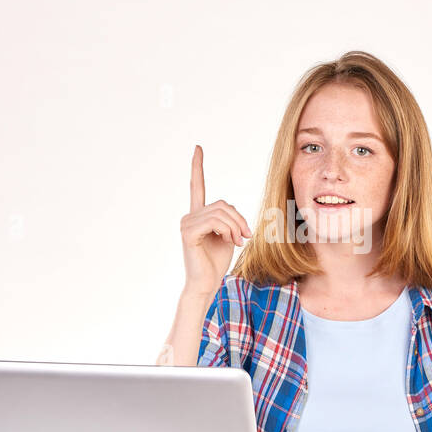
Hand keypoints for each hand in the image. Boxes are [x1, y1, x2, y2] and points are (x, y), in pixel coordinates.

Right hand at [181, 144, 251, 295]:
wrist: (206, 283)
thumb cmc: (217, 262)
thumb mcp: (228, 236)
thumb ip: (230, 220)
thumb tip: (234, 213)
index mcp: (198, 215)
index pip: (197, 186)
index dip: (197, 167)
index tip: (198, 148)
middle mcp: (189, 216)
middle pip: (223, 204)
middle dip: (239, 220)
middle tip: (245, 237)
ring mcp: (186, 223)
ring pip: (221, 213)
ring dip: (235, 227)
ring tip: (238, 242)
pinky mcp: (188, 232)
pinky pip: (215, 222)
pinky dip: (227, 230)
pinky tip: (229, 241)